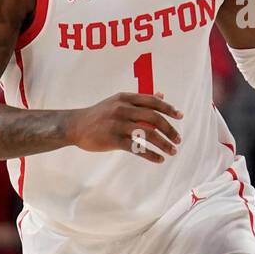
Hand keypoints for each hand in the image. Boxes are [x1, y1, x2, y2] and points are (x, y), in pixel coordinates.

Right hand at [68, 92, 182, 162]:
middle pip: (153, 118)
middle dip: (169, 129)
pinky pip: (136, 147)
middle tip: (178, 139)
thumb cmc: (99, 114)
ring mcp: (117, 124)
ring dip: (163, 143)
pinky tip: (159, 159)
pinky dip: (150, 154)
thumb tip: (161, 94)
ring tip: (172, 151)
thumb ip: (139, 99)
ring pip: (147, 133)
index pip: (152, 101)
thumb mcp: (118, 101)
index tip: (180, 116)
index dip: (168, 108)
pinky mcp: (112, 139)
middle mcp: (122, 109)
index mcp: (125, 98)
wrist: (74, 125)